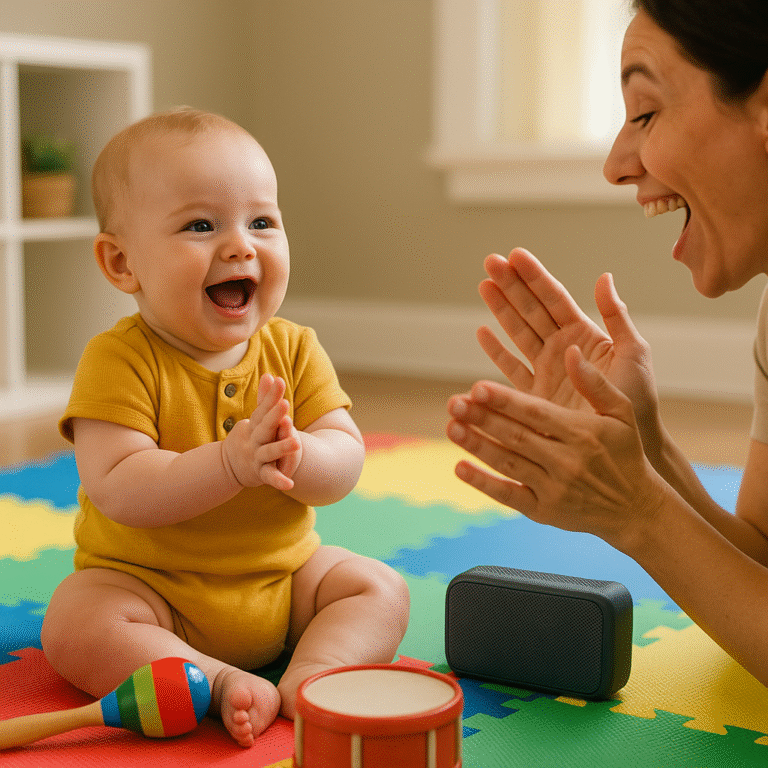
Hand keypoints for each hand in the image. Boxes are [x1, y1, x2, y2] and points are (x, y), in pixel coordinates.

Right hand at [222, 374, 301, 491]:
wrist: (228, 465)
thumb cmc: (250, 437)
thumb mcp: (256, 419)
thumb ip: (264, 398)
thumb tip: (269, 375)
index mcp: (255, 425)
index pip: (262, 408)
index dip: (271, 396)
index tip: (279, 380)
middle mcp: (254, 440)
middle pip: (264, 426)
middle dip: (274, 416)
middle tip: (285, 405)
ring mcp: (256, 457)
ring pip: (269, 452)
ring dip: (281, 447)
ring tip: (297, 443)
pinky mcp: (260, 473)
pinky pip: (270, 477)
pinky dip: (279, 480)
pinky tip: (290, 484)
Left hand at [447, 345, 666, 550]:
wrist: (636, 509)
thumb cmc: (625, 453)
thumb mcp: (622, 413)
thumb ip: (594, 382)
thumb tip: (572, 351)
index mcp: (582, 433)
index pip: (536, 413)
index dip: (505, 400)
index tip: (477, 387)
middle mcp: (566, 461)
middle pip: (516, 437)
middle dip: (482, 419)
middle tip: (453, 403)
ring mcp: (553, 488)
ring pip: (508, 464)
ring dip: (477, 446)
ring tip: (451, 427)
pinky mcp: (543, 511)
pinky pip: (508, 496)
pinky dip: (483, 483)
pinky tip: (460, 468)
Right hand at [479, 249, 659, 430]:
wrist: (628, 445)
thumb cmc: (637, 402)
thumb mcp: (633, 354)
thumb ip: (616, 316)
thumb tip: (604, 277)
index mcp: (584, 334)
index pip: (554, 298)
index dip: (534, 276)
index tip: (515, 255)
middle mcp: (562, 348)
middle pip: (530, 309)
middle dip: (510, 285)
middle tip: (490, 261)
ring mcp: (546, 370)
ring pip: (517, 332)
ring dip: (500, 309)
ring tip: (484, 285)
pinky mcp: (534, 394)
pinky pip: (510, 367)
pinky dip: (496, 351)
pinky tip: (482, 332)